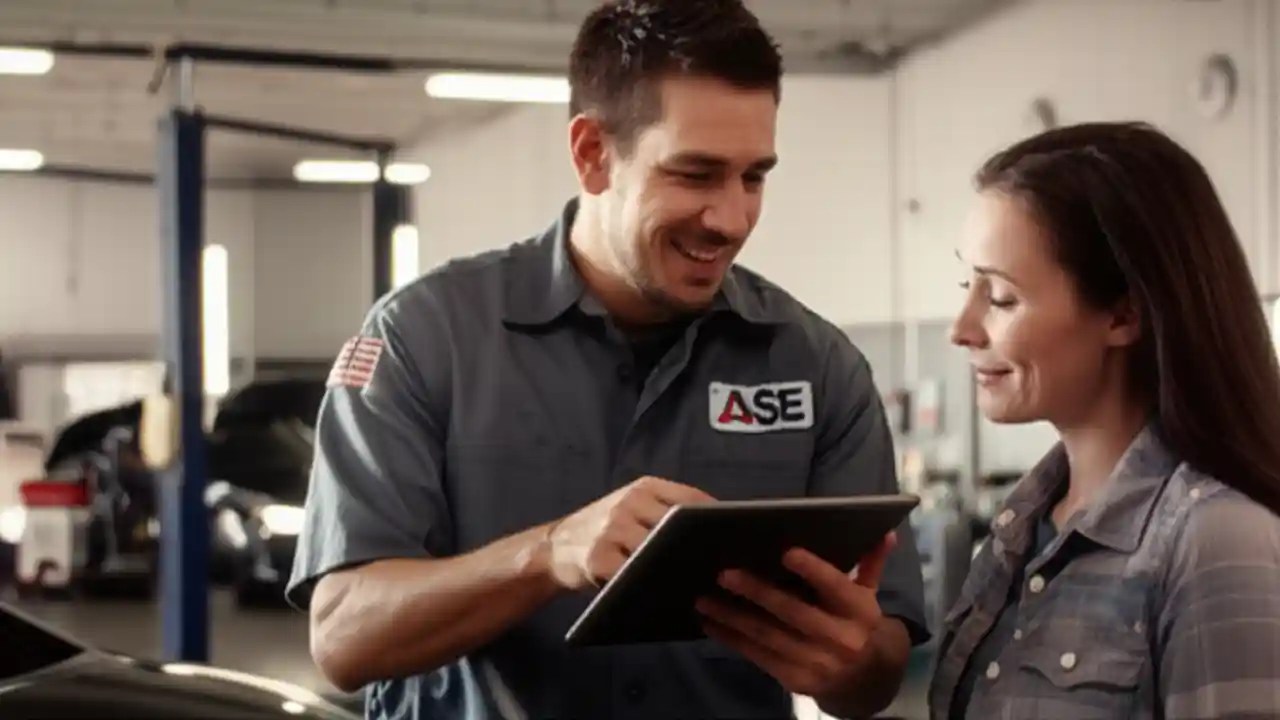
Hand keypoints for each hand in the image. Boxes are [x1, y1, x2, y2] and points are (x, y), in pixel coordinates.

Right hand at [545, 476, 714, 591]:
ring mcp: (612, 531)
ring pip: (657, 552)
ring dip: (678, 569)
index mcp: (643, 488)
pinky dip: (651, 586)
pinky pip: (634, 576)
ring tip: (699, 583)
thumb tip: (715, 530)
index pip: (691, 499)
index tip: (737, 536)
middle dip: (700, 545)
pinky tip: (667, 596)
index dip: (716, 519)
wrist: (554, 547)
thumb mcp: (632, 508)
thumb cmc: (606, 530)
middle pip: (678, 525)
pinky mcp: (598, 559)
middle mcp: (628, 504)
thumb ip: (665, 511)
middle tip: (721, 564)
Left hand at [696, 532, 896, 698]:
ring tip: (704, 598)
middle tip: (724, 573)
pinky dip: (732, 639)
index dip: (813, 570)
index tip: (786, 552)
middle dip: (757, 592)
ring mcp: (817, 663)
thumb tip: (884, 531)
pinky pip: (759, 656)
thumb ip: (870, 562)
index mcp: (859, 611)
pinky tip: (710, 622)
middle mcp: (840, 638)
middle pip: (793, 611)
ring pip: (768, 635)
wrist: (866, 681)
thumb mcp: (869, 594)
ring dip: (733, 616)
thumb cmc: (857, 624)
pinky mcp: (796, 681)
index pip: (836, 586)